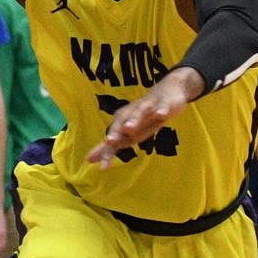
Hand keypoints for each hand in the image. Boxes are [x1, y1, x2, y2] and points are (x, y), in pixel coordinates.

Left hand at [87, 67, 201, 168]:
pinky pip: (163, 107)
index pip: (114, 138)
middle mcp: (132, 113)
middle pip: (122, 123)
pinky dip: (161, 110)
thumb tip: (89, 160)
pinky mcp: (164, 103)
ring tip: (128, 129)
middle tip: (108, 141)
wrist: (168, 90)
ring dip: (134, 120)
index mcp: (122, 121)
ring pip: (139, 113)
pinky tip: (161, 115)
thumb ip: (110, 146)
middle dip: (115, 132)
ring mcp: (148, 107)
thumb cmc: (145, 116)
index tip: (104, 167)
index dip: (108, 153)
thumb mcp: (129, 133)